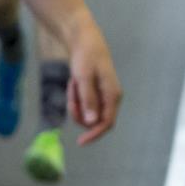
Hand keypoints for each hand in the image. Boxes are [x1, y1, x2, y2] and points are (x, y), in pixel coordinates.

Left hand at [67, 26, 122, 144]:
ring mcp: (103, 97)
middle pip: (93, 119)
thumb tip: (91, 122)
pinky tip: (74, 81)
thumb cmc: (86, 58)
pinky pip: (81, 102)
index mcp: (113, 96)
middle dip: (78, 110)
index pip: (107, 123)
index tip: (80, 142)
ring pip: (85, 111)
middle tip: (71, 93)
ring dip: (75, 101)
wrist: (85, 43)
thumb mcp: (84, 78)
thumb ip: (88, 100)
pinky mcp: (95, 94)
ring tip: (74, 82)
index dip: (94, 134)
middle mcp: (111, 98)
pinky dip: (74, 95)